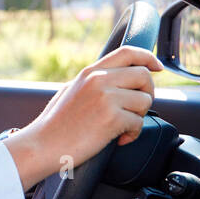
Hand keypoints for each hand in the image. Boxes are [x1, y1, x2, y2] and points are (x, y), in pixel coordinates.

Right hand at [2, 46, 161, 189]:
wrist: (42, 145)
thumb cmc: (54, 125)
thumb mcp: (71, 91)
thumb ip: (94, 82)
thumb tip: (117, 79)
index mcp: (90, 72)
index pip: (128, 52)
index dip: (148, 57)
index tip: (158, 67)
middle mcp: (99, 80)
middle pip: (144, 75)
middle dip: (148, 93)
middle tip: (137, 110)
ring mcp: (106, 97)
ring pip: (145, 100)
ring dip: (138, 117)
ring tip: (121, 128)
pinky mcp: (111, 118)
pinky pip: (138, 123)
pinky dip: (132, 135)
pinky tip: (118, 140)